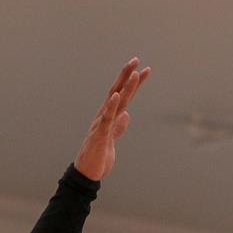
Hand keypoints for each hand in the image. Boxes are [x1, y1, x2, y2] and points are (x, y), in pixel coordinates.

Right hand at [74, 58, 150, 181]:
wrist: (88, 173)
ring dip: (125, 87)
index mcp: (109, 116)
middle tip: (137, 59)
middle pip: (118, 91)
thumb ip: (119, 127)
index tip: (144, 69)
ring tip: (134, 73)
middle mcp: (105, 115)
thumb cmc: (98, 156)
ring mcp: (101, 123)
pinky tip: (117, 96)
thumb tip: (127, 115)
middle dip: (127, 75)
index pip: (123, 95)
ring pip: (115, 101)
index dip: (134, 82)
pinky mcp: (100, 134)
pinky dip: (111, 106)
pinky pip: (106, 118)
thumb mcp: (112, 139)